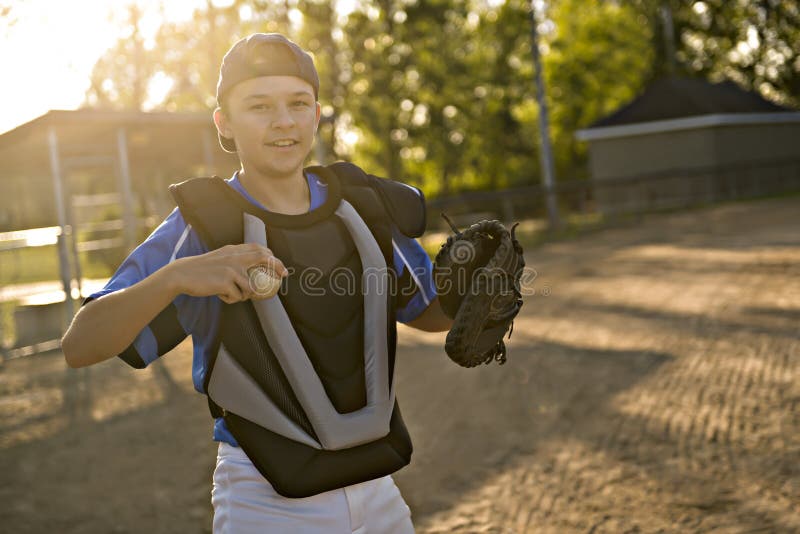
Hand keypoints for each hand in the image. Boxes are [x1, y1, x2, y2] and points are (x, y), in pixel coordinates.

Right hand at [166, 243, 287, 303]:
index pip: (258, 248)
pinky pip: (237, 296)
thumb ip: (235, 262)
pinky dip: (231, 299)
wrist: (182, 274)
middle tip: (282, 277)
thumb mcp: (220, 260)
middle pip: (263, 258)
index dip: (272, 257)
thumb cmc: (201, 271)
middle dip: (276, 267)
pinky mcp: (226, 281)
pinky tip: (220, 294)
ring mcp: (231, 269)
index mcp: (233, 250)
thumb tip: (251, 276)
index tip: (280, 267)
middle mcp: (234, 257)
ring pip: (250, 287)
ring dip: (244, 295)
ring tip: (231, 294)